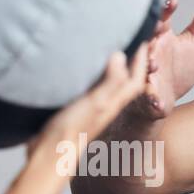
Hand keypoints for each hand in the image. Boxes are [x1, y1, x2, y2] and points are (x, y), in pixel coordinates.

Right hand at [26, 45, 148, 165]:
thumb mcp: (94, 104)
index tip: (145, 37)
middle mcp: (107, 105)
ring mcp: (92, 108)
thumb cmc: (71, 132)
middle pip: (127, 80)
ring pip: (110, 84)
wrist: (48, 155)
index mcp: (113, 103)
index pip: (136, 79)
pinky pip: (94, 88)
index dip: (142, 59)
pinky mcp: (78, 110)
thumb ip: (109, 82)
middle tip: (133, 39)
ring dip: (115, 67)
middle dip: (132, 61)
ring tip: (113, 48)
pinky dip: (96, 75)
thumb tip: (121, 56)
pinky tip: (87, 68)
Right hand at [132, 0, 193, 118]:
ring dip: (146, 66)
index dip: (165, 11)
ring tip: (154, 65)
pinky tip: (156, 98)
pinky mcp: (148, 95)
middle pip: (147, 41)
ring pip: (142, 68)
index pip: (160, 20)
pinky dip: (149, 97)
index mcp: (161, 38)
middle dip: (150, 37)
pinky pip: (145, 96)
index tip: (174, 2)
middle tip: (157, 32)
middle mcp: (151, 54)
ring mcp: (147, 74)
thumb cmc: (178, 68)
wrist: (168, 99)